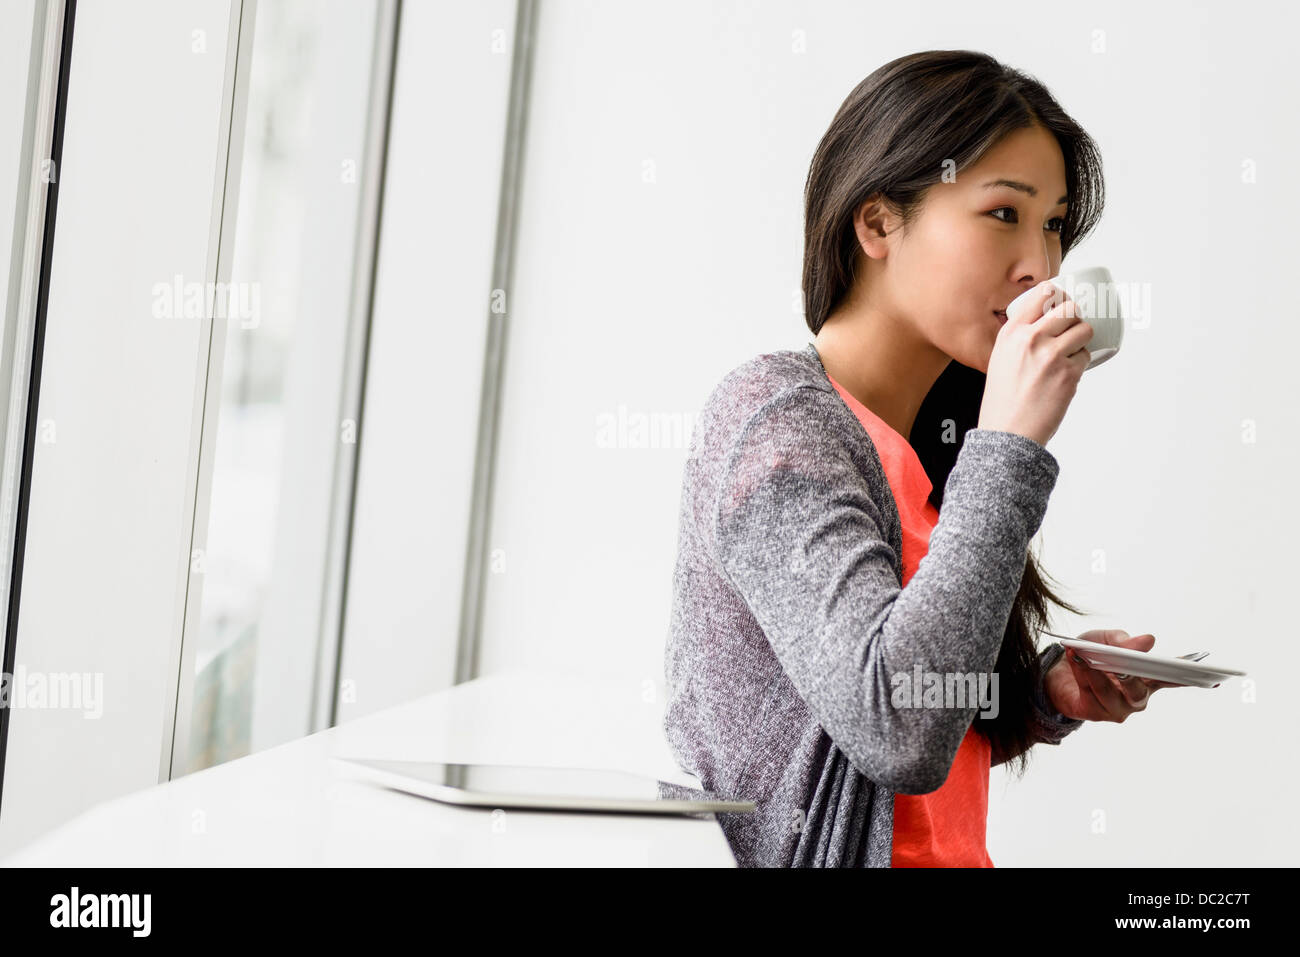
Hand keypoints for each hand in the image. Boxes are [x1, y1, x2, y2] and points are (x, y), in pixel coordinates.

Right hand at [978, 281, 1092, 447]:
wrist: (1008, 432)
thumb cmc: (1003, 400)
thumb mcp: (1000, 359)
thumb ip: (1018, 338)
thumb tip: (1045, 321)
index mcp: (1011, 333)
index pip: (1043, 293)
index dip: (1059, 295)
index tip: (1062, 302)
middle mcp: (1030, 339)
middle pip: (1069, 308)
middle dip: (1075, 317)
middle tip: (1070, 330)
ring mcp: (1051, 355)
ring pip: (1084, 329)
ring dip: (1082, 340)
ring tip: (1069, 354)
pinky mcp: (1068, 373)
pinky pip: (1086, 356)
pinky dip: (1079, 364)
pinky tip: (1064, 376)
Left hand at [1044, 629, 1186, 722]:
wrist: (1057, 671)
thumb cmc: (1088, 654)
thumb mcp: (1104, 639)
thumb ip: (1123, 641)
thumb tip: (1148, 640)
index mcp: (1146, 679)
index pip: (1169, 679)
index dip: (1186, 678)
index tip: (1206, 675)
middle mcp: (1136, 697)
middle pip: (1140, 691)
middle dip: (1131, 676)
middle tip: (1124, 662)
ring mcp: (1117, 709)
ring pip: (1112, 694)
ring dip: (1097, 672)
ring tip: (1085, 655)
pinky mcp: (1095, 714)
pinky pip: (1091, 694)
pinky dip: (1083, 674)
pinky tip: (1076, 660)